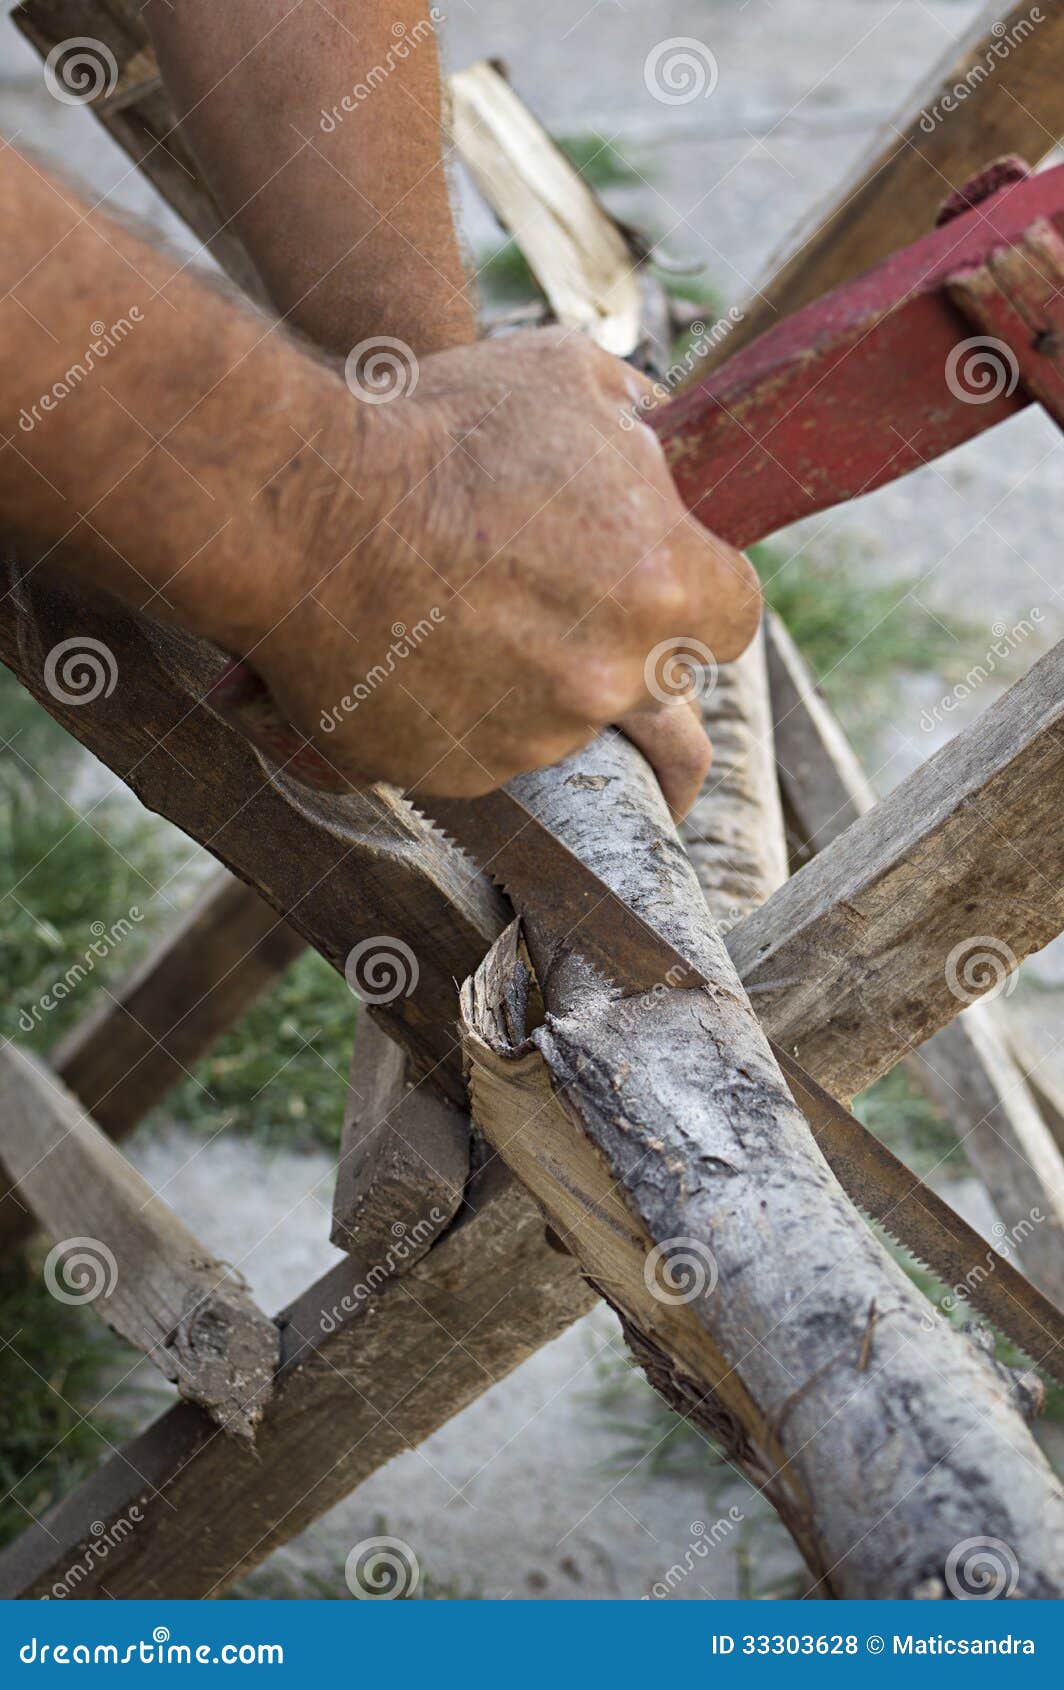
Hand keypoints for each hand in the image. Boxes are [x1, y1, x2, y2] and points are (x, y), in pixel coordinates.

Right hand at [251, 329, 759, 811]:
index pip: (735, 620)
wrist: (299, 507)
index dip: (699, 594)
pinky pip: (486, 747)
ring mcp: (534, 736)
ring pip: (567, 717)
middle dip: (621, 641)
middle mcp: (611, 677)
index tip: (662, 579)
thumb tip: (669, 444)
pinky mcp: (460, 772)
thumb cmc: (435, 428)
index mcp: (663, 583)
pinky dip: (464, 709)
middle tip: (557, 593)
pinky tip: (418, 647)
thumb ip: (646, 421)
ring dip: (536, 675)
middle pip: (655, 681)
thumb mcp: (567, 375)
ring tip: (463, 606)